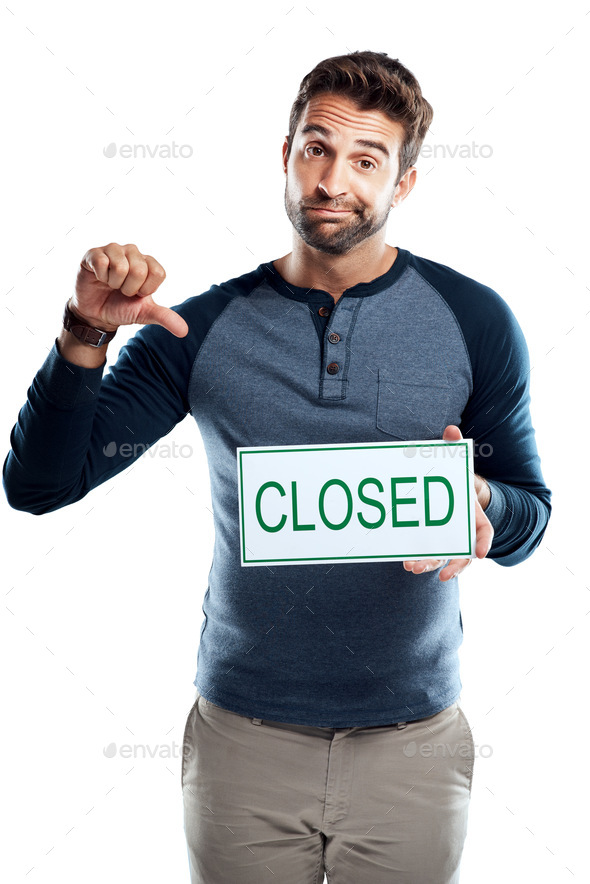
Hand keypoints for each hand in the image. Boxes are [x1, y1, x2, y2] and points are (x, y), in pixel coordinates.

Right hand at [71, 242, 188, 337]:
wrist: (96, 314)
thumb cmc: (121, 308)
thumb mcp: (144, 314)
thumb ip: (165, 318)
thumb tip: (184, 331)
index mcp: (148, 264)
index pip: (158, 273)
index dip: (146, 289)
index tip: (137, 294)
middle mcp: (133, 252)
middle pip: (139, 270)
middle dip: (129, 288)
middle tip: (122, 290)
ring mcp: (113, 250)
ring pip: (120, 266)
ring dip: (114, 283)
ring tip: (111, 284)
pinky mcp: (94, 253)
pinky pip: (102, 262)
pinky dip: (100, 276)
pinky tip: (99, 278)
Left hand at [402, 424, 493, 580]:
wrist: (448, 492)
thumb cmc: (454, 480)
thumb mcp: (455, 464)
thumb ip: (453, 447)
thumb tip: (450, 429)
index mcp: (474, 515)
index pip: (485, 532)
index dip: (484, 542)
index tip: (481, 553)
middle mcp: (463, 533)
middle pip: (463, 554)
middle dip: (452, 565)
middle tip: (439, 572)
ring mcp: (448, 540)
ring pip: (442, 558)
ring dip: (429, 565)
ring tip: (414, 568)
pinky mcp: (432, 544)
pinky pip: (428, 556)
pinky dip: (419, 561)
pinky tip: (406, 563)